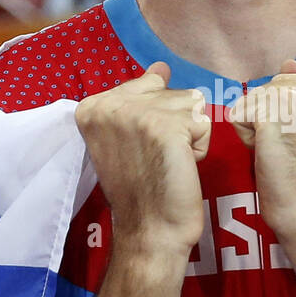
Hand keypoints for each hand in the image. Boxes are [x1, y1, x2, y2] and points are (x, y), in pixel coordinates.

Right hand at [74, 62, 210, 254]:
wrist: (149, 229)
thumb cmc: (141, 188)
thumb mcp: (127, 137)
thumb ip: (139, 98)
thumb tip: (160, 66)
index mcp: (92, 106)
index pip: (147, 84)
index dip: (157, 119)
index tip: (142, 149)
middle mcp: (109, 105)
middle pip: (170, 92)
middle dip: (175, 125)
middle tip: (157, 158)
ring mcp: (136, 114)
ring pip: (190, 104)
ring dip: (189, 135)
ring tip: (169, 161)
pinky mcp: (166, 126)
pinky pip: (203, 122)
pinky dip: (200, 147)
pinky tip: (181, 166)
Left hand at [227, 59, 295, 249]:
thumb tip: (289, 62)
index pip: (292, 84)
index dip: (289, 116)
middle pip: (271, 89)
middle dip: (271, 118)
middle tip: (292, 149)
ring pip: (254, 100)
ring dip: (257, 128)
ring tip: (282, 152)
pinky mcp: (275, 111)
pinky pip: (238, 114)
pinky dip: (245, 137)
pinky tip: (267, 153)